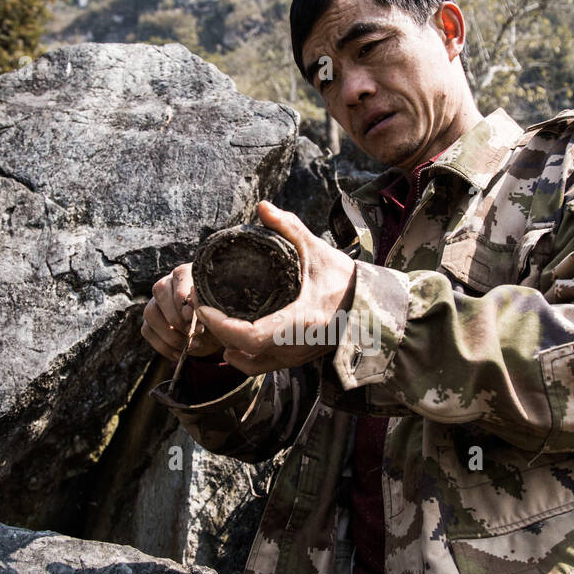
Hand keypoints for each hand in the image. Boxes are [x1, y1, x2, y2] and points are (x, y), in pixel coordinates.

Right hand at [141, 262, 222, 361]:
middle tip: (193, 332)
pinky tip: (180, 353)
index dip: (183, 295)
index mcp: (190, 274)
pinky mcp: (151, 322)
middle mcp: (170, 284)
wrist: (218, 335)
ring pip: (150, 312)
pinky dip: (163, 346)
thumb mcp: (221, 313)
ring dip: (169, 333)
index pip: (180, 275)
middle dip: (176, 316)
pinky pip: (147, 330)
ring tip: (189, 345)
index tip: (192, 315)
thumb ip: (208, 307)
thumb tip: (192, 307)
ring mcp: (157, 302)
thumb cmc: (222, 318)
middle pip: (160, 291)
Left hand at [197, 201, 356, 375]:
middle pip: (245, 351)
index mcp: (302, 320)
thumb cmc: (346, 280)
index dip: (222, 326)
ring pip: (251, 364)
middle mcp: (297, 346)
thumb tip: (262, 207)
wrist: (372, 309)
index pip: (252, 335)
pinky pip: (262, 366)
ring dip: (228, 345)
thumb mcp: (318, 250)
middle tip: (201, 307)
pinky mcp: (297, 361)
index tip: (204, 307)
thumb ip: (290, 228)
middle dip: (218, 332)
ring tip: (212, 322)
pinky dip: (242, 356)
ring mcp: (297, 357)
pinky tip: (229, 346)